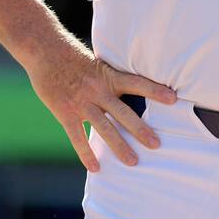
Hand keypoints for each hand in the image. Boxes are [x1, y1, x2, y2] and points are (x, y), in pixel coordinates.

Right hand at [28, 45, 176, 172]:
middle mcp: (98, 90)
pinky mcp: (65, 112)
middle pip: (124, 113)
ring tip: (133, 162)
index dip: (155, 90)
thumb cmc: (72, 55)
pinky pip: (77, 136)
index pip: (137, 83)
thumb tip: (129, 87)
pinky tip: (96, 167)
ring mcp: (82, 103)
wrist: (44, 50)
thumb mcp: (97, 63)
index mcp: (108, 76)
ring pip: (104, 128)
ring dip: (119, 146)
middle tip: (157, 144)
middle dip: (140, 129)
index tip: (174, 99)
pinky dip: (86, 153)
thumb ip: (111, 78)